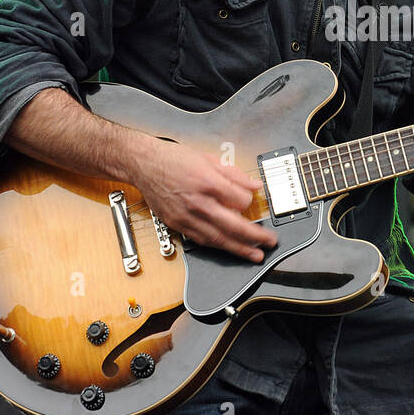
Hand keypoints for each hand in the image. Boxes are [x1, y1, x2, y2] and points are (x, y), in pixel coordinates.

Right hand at [131, 139, 276, 261]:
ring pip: (217, 238)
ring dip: (238, 249)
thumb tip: (255, 185)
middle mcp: (197, 202)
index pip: (240, 201)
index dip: (250, 202)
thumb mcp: (209, 159)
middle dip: (254, 236)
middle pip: (232, 225)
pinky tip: (229, 249)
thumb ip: (235, 174)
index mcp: (208, 182)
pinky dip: (217, 246)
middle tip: (270, 242)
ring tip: (255, 255)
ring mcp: (186, 216)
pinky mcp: (177, 224)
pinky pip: (201, 240)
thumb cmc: (174, 159)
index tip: (252, 202)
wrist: (143, 164)